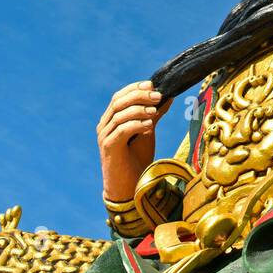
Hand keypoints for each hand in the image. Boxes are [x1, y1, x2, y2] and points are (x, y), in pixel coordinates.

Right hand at [97, 81, 172, 201]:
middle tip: (158, 95)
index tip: (153, 84)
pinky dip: (136, 124)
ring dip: (139, 109)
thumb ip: (154, 114)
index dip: (135, 88)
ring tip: (155, 111)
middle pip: (118, 101)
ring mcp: (104, 136)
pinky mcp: (109, 148)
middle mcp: (104, 125)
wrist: (130, 188)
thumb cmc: (137, 160)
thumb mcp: (147, 132)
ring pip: (119, 114)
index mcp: (111, 119)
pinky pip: (121, 130)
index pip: (119, 96)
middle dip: (139, 95)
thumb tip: (168, 96)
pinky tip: (150, 126)